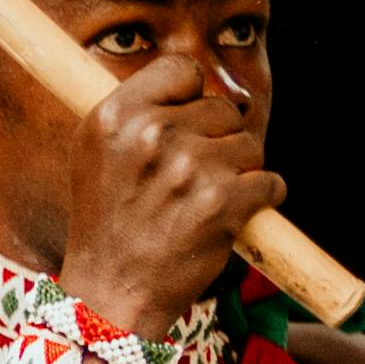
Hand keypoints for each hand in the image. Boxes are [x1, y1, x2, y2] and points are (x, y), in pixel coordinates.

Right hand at [56, 49, 272, 349]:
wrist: (113, 294)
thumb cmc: (108, 223)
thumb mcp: (94, 152)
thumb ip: (135, 110)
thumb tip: (188, 80)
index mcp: (114, 115)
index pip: (182, 69)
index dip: (190, 99)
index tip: (183, 128)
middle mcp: (151, 134)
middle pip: (222, 110)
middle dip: (218, 142)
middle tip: (190, 181)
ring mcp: (189, 167)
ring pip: (250, 146)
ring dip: (240, 174)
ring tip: (203, 204)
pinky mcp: (222, 203)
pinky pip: (270, 183)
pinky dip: (261, 201)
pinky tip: (230, 218)